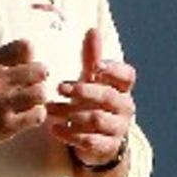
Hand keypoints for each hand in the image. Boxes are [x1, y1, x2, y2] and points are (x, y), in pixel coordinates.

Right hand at [0, 39, 49, 146]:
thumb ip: (4, 56)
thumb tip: (32, 53)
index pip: (26, 47)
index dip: (29, 57)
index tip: (23, 65)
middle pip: (40, 70)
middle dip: (39, 76)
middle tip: (32, 83)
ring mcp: (2, 104)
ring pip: (41, 93)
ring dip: (39, 96)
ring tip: (30, 99)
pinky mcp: (7, 125)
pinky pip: (37, 115)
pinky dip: (36, 113)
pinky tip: (28, 113)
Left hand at [47, 27, 135, 167]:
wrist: (97, 142)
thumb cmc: (93, 104)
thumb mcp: (92, 81)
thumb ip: (92, 58)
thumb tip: (92, 29)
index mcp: (123, 89)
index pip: (127, 76)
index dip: (113, 70)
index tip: (95, 66)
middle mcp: (125, 107)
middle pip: (109, 97)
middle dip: (84, 91)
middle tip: (60, 87)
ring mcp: (118, 128)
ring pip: (97, 119)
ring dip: (71, 113)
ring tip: (49, 109)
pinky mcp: (107, 147)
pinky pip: (90, 141)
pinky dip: (70, 134)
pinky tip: (54, 128)